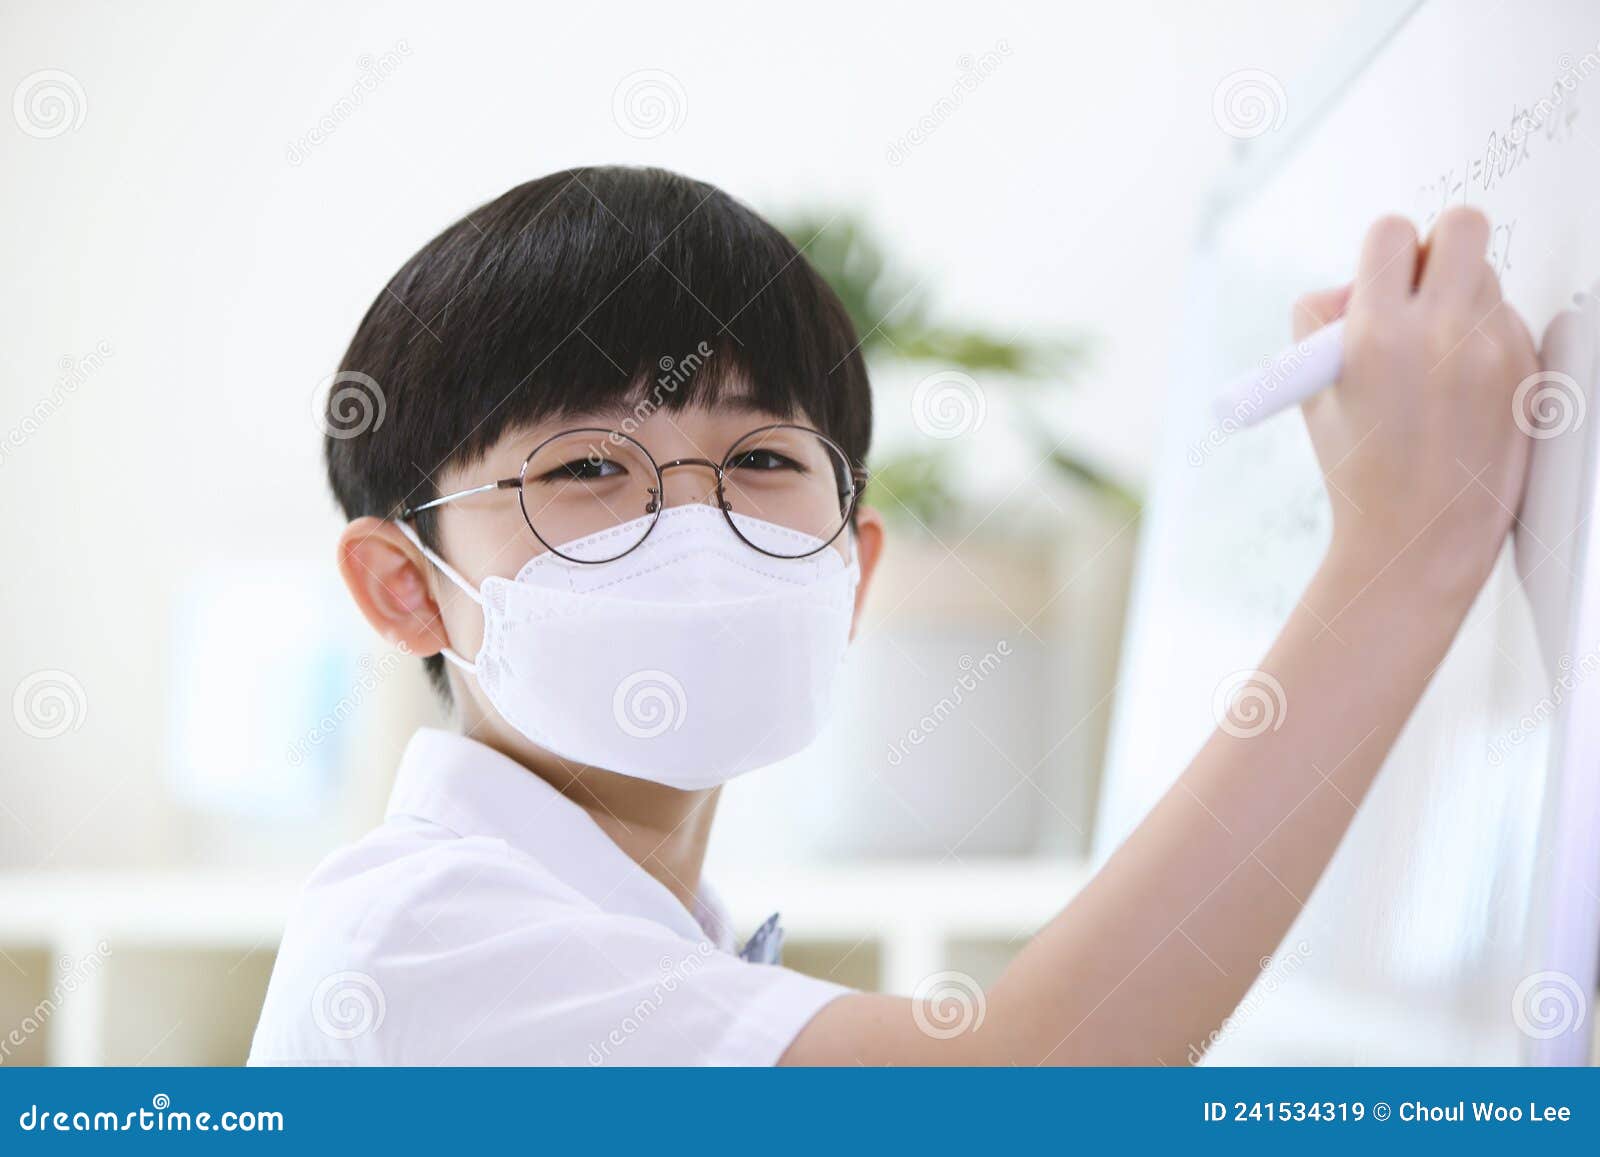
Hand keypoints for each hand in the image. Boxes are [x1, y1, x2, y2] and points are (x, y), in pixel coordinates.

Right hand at [1294, 208, 1536, 606]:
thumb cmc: (1360, 472)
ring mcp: (1496, 352)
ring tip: (1433, 359)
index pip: (1392, 233)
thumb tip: (1354, 284)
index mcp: (1378, 336)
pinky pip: (1509, 323)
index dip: (1382, 252)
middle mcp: (1444, 334)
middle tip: (1419, 289)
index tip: (1378, 278)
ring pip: (1488, 277)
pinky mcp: (1529, 372)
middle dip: (1437, 248)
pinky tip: (1459, 391)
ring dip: (1460, 298)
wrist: (1419, 539)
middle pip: (1462, 226)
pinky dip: (1483, 341)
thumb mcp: (1314, 394)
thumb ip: (1324, 323)